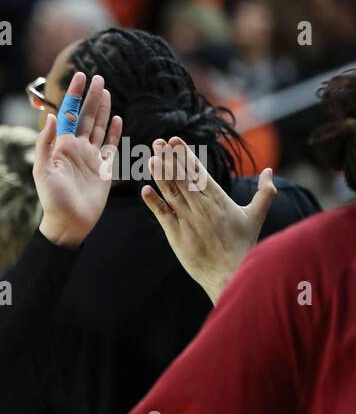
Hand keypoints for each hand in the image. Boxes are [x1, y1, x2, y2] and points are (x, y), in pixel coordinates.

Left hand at [33, 72, 121, 247]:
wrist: (69, 223)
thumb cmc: (52, 200)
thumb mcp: (43, 171)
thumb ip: (45, 144)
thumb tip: (52, 116)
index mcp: (62, 146)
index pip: (70, 114)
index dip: (75, 95)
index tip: (80, 76)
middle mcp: (77, 149)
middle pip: (87, 117)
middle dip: (92, 97)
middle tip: (98, 78)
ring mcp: (91, 158)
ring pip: (99, 127)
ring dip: (102, 110)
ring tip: (106, 92)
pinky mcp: (103, 169)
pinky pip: (111, 146)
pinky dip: (114, 132)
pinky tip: (116, 118)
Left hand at [141, 137, 275, 303]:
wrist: (229, 272)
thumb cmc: (243, 244)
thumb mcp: (256, 215)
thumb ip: (264, 192)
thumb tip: (268, 171)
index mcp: (219, 199)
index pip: (199, 172)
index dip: (185, 155)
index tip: (175, 141)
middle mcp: (202, 206)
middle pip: (182, 177)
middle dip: (169, 159)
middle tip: (158, 143)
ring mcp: (188, 219)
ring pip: (171, 192)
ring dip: (160, 175)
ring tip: (150, 159)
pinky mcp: (176, 234)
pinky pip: (162, 214)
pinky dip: (153, 202)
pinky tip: (144, 189)